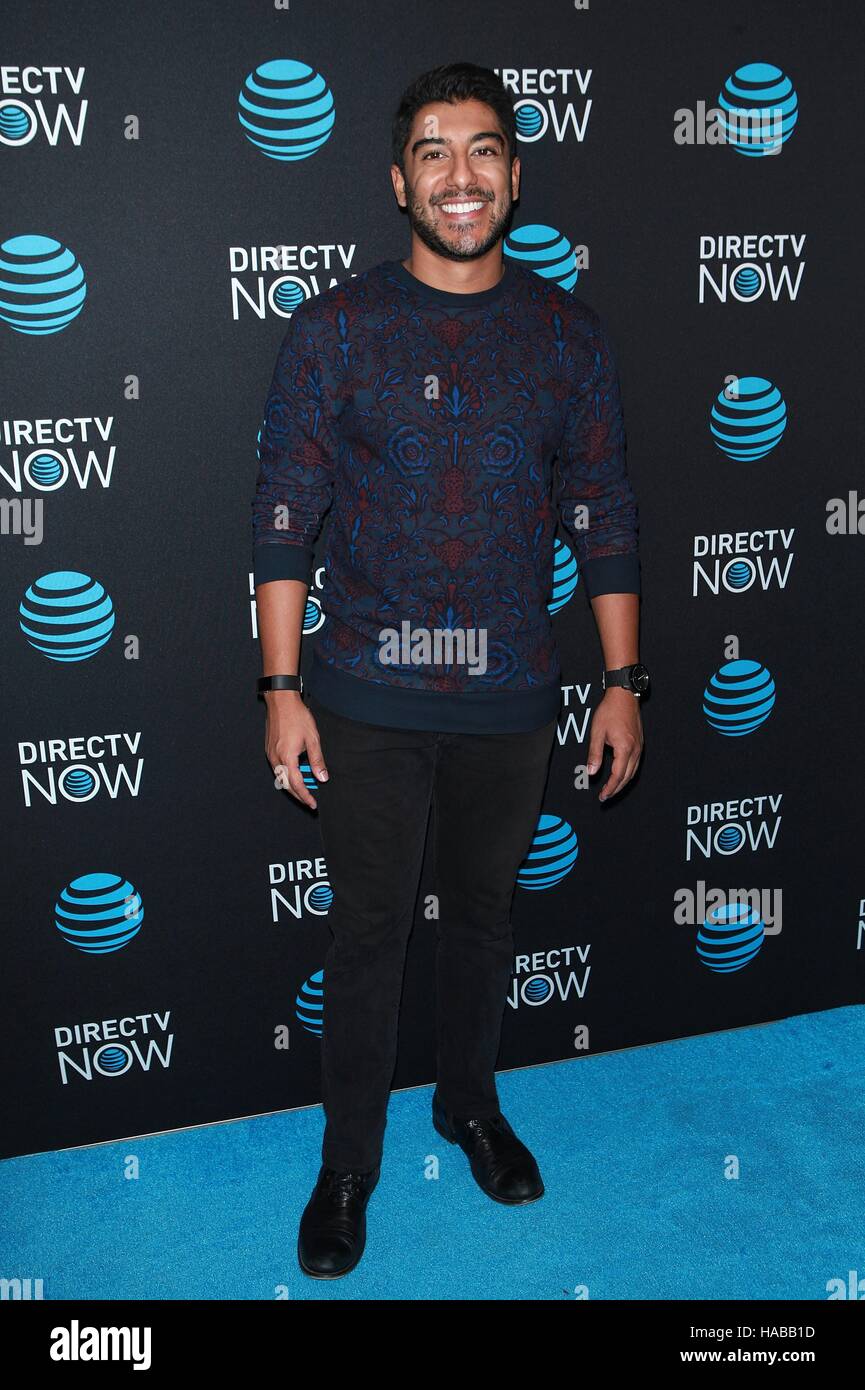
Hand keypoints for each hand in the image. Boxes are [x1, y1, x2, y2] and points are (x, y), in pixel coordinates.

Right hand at [264, 691, 328, 809]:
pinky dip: (287, 776)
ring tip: (305, 790)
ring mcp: (270, 754)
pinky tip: (296, 774)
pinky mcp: (269, 750)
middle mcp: (275, 758)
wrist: (281, 701)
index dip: (305, 796)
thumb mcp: (312, 739)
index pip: (296, 784)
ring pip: (280, 778)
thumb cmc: (297, 717)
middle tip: (309, 801)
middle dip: (298, 795)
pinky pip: (277, 769)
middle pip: (286, 785)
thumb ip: (317, 760)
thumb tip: (322, 778)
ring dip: (292, 786)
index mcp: (287, 757)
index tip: (313, 804)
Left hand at [586, 688, 642, 801]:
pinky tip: (620, 774)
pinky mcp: (639, 743)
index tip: (602, 796)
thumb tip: (591, 771)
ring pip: (633, 772)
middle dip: (616, 789)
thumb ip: (594, 754)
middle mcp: (635, 750)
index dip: (610, 788)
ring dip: (622, 782)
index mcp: (624, 748)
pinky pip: (635, 764)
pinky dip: (627, 773)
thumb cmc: (610, 711)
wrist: (624, 696)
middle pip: (627, 777)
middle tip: (605, 796)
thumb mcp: (597, 733)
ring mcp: (639, 747)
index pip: (618, 775)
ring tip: (611, 789)